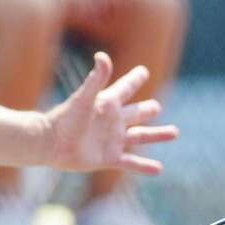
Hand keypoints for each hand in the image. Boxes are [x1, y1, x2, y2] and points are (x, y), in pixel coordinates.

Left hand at [45, 51, 177, 174]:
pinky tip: (159, 169)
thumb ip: (96, 79)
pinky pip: (131, 162)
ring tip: (174, 132)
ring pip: (140, 136)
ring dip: (156, 135)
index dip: (135, 79)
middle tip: (156, 107)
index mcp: (108, 104)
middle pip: (136, 113)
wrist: (50, 145)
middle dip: (147, 110)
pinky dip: (144, 166)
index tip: (142, 71)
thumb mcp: (84, 98)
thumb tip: (103, 55)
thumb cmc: (65, 119)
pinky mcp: (109, 158)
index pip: (126, 87)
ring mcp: (112, 140)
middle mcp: (113, 121)